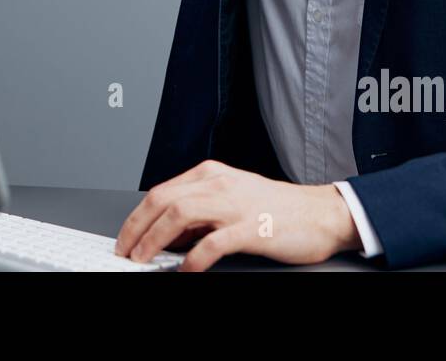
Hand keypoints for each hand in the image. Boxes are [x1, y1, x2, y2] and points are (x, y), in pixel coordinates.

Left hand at [113, 160, 360, 271]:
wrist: (321, 213)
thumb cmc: (278, 208)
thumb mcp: (232, 198)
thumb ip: (200, 211)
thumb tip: (166, 235)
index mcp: (211, 174)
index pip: (160, 192)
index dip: (136, 217)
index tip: (124, 239)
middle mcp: (219, 183)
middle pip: (162, 201)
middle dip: (135, 229)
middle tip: (125, 253)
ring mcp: (235, 204)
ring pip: (179, 216)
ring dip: (154, 241)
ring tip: (143, 261)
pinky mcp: (252, 228)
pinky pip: (212, 244)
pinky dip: (192, 260)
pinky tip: (185, 272)